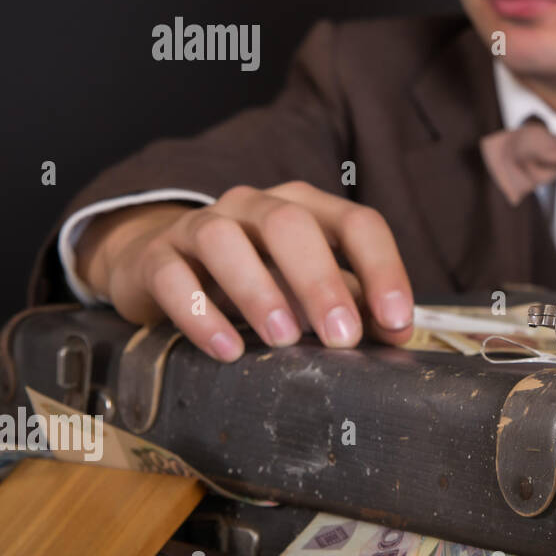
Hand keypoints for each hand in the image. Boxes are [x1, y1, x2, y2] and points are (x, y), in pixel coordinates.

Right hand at [85, 181, 414, 361]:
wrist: (163, 267)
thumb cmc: (255, 278)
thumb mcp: (309, 287)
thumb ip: (355, 305)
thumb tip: (399, 334)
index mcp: (306, 208)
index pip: (357, 223)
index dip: (383, 269)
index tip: (397, 320)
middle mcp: (255, 206)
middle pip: (291, 224)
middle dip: (321, 281)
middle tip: (342, 337)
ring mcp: (201, 225)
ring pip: (225, 240)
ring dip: (258, 290)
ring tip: (283, 338)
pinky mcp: (157, 257)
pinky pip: (172, 276)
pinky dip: (200, 314)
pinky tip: (227, 349)